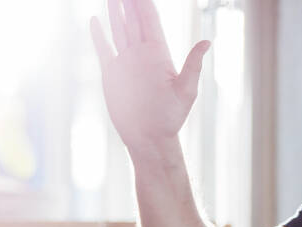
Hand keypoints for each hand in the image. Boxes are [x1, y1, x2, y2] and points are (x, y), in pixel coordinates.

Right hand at [90, 0, 210, 157]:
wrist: (149, 138)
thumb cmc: (171, 118)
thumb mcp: (186, 91)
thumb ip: (193, 66)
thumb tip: (207, 42)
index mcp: (159, 53)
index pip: (150, 20)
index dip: (144, 2)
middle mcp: (142, 54)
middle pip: (134, 19)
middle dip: (129, 2)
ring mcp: (126, 63)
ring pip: (119, 30)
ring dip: (115, 12)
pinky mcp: (112, 74)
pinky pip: (104, 49)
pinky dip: (98, 35)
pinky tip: (95, 21)